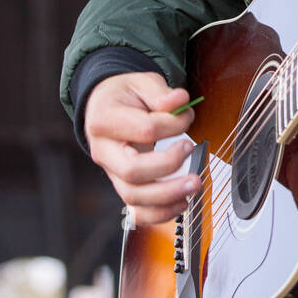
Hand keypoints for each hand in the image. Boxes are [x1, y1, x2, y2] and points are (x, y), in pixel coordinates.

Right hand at [84, 72, 200, 226]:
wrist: (105, 107)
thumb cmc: (126, 96)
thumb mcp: (141, 83)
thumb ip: (161, 93)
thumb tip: (179, 101)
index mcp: (105, 120)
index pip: (144, 130)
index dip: (173, 125)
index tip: (187, 117)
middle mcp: (104, 151)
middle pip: (132, 171)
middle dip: (168, 169)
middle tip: (193, 156)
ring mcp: (112, 172)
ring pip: (133, 196)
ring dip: (167, 196)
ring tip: (193, 186)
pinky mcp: (123, 186)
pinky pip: (136, 211)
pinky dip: (159, 214)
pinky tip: (180, 204)